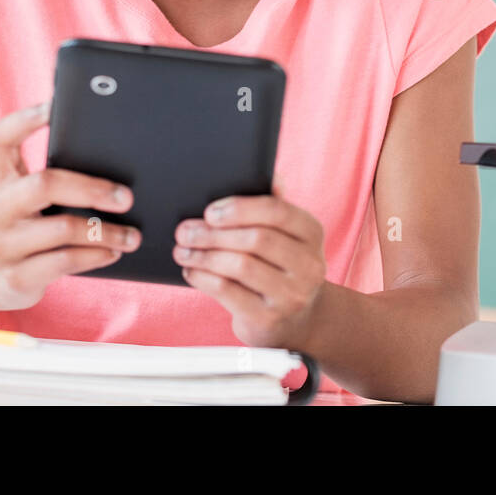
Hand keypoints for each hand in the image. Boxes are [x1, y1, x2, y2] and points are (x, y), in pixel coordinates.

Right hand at [0, 100, 140, 313]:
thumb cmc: (17, 226)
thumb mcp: (18, 197)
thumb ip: (48, 174)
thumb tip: (108, 150)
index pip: (1, 138)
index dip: (27, 118)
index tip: (56, 105)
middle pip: (45, 184)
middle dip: (93, 188)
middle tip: (127, 197)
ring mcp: (1, 245)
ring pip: (63, 229)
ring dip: (106, 231)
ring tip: (132, 234)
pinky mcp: (14, 277)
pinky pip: (64, 262)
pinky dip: (96, 256)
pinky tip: (113, 252)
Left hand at [173, 192, 326, 349]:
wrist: (297, 320)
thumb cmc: (282, 267)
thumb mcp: (287, 236)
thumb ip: (275, 206)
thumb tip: (271, 175)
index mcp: (312, 233)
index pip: (277, 212)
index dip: (240, 208)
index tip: (210, 211)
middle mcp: (309, 265)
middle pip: (256, 239)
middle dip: (213, 233)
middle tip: (185, 230)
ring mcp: (291, 295)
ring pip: (240, 265)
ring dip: (204, 255)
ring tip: (183, 250)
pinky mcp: (269, 318)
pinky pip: (228, 292)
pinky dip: (203, 278)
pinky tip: (192, 271)